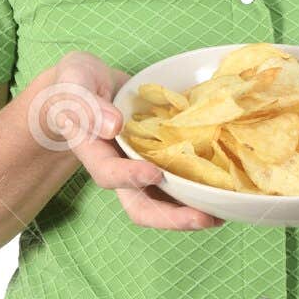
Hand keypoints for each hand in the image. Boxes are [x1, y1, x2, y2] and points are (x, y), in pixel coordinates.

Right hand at [33, 51, 225, 230]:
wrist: (88, 86)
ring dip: (190, 212)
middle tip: (204, 218)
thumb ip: (87, 103)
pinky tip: (223, 190)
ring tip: (222, 214)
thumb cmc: (77, 82)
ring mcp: (139, 168)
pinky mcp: (157, 160)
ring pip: (163, 202)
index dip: (130, 177)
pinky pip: (177, 180)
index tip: (155, 173)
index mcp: (92, 152)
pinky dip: (197, 188)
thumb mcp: (75, 80)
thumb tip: (114, 127)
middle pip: (140, 206)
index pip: (108, 173)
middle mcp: (117, 168)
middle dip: (171, 217)